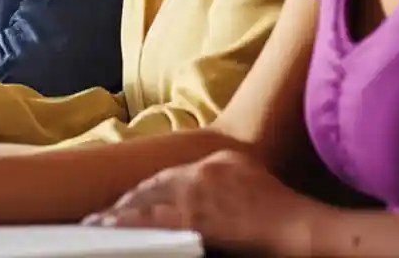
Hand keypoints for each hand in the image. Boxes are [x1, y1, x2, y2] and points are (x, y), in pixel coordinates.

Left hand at [85, 150, 327, 255]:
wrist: (301, 228)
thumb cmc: (281, 208)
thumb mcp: (246, 176)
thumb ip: (217, 175)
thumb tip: (195, 186)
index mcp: (210, 165)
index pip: (164, 178)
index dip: (141, 193)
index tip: (124, 202)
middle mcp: (198, 176)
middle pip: (150, 190)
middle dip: (124, 203)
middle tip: (99, 217)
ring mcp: (196, 199)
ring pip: (147, 207)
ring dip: (120, 216)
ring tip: (97, 226)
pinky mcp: (197, 222)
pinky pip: (155, 225)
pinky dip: (134, 227)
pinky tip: (117, 233)